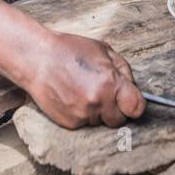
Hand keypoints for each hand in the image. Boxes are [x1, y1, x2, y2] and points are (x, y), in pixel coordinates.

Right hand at [24, 30, 144, 128]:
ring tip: (83, 90)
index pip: (137, 107)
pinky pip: (85, 124)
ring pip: (101, 122)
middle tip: (104, 93)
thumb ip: (122, 69)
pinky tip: (73, 96)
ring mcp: (83, 115)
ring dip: (98, 111)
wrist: (38, 59)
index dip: (136, 105)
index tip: (132, 102)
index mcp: (110, 83)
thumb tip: (132, 86)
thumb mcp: (103, 50)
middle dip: (116, 109)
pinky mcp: (70, 123)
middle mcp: (98, 102)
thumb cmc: (70, 50)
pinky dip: (83, 114)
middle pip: (119, 119)